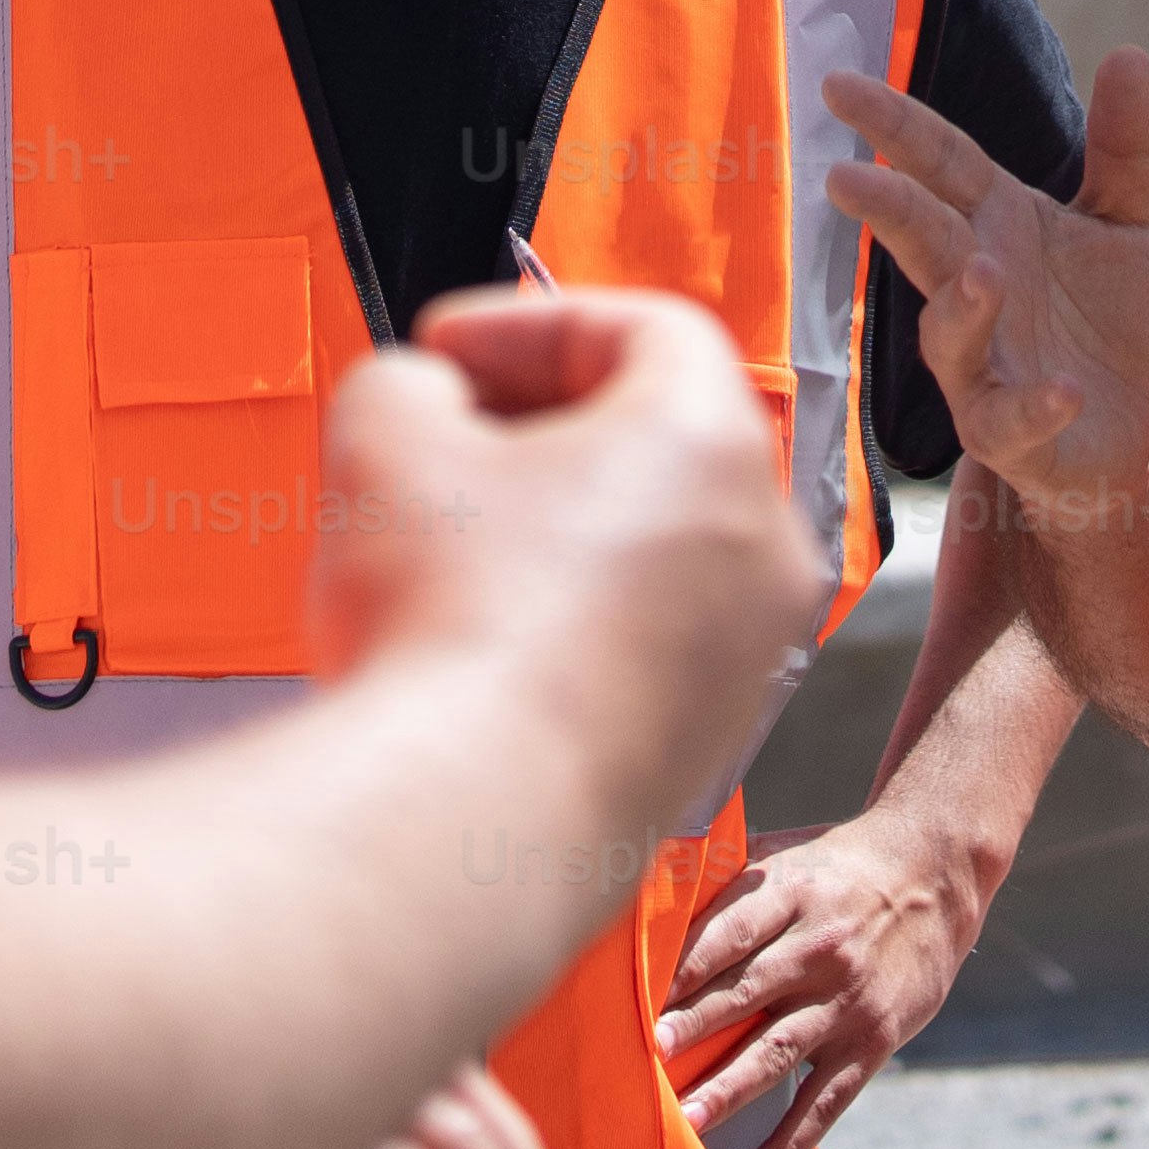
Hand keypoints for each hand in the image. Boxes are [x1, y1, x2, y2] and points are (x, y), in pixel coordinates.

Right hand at [313, 286, 813, 833]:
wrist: (469, 823)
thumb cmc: (447, 615)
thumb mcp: (385, 427)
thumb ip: (413, 380)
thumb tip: (432, 409)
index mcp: (711, 438)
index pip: (645, 331)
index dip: (529, 325)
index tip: (442, 354)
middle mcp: (763, 543)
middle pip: (655, 441)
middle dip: (538, 428)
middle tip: (440, 443)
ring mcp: (748, 656)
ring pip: (650, 550)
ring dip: (553, 533)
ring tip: (442, 553)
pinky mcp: (707, 746)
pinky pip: (643, 647)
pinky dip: (571, 626)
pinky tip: (475, 650)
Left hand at [653, 804, 994, 1148]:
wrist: (935, 874)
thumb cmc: (837, 866)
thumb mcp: (786, 853)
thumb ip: (726, 880)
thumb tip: (648, 903)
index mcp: (792, 894)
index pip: (730, 932)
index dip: (684, 965)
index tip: (639, 994)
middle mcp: (820, 948)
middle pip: (747, 991)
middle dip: (695, 1026)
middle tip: (648, 1054)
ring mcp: (848, 1000)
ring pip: (779, 1051)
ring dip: (730, 1088)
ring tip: (685, 1120)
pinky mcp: (873, 1041)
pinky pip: (826, 1102)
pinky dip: (790, 1142)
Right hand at [824, 53, 1148, 537]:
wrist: (1123, 432)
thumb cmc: (1109, 319)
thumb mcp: (1135, 221)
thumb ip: (1127, 147)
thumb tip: (1129, 53)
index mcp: (997, 223)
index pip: (938, 162)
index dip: (891, 125)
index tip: (837, 86)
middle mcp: (974, 287)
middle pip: (925, 238)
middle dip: (889, 209)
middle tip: (848, 178)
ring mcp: (983, 364)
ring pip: (951, 334)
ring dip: (962, 305)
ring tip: (983, 271)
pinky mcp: (1011, 433)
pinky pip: (1009, 421)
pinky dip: (1033, 406)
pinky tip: (1062, 391)